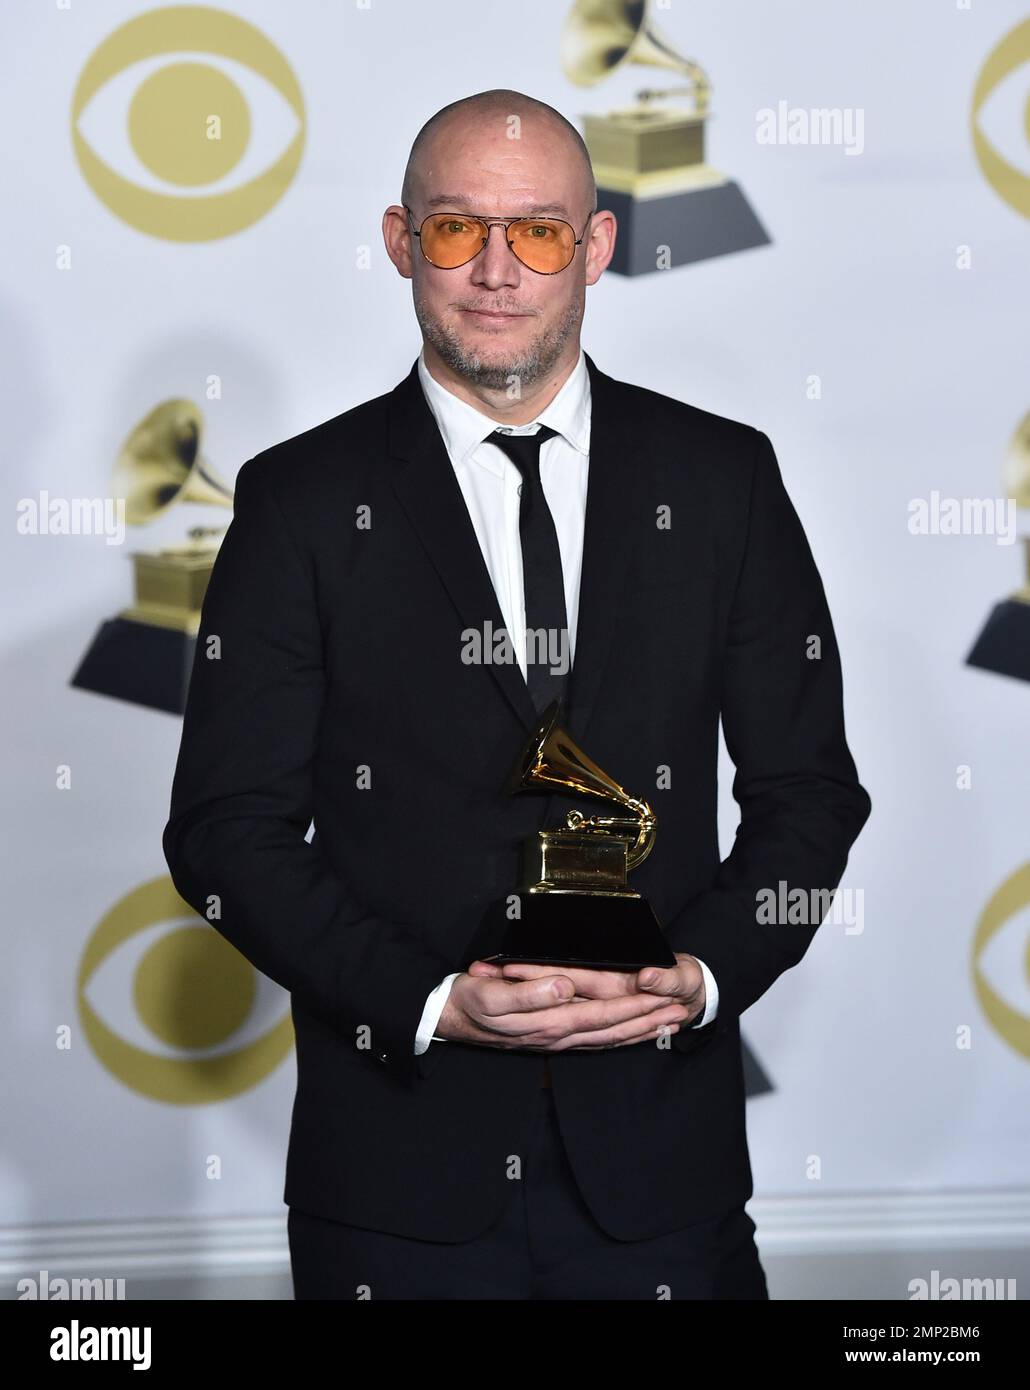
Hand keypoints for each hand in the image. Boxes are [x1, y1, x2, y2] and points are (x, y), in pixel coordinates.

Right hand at [435, 959, 690, 1051]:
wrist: (443, 1018)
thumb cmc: (466, 1000)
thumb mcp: (491, 993)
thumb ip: (529, 992)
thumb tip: (565, 986)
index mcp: (547, 1021)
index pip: (602, 1013)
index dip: (634, 1006)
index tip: (663, 996)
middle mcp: (556, 1035)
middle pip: (612, 1029)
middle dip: (647, 1019)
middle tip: (681, 1010)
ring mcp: (553, 1040)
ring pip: (606, 1038)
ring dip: (639, 1031)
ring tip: (667, 1022)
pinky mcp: (548, 1038)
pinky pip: (592, 1042)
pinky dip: (617, 1038)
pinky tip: (629, 1033)